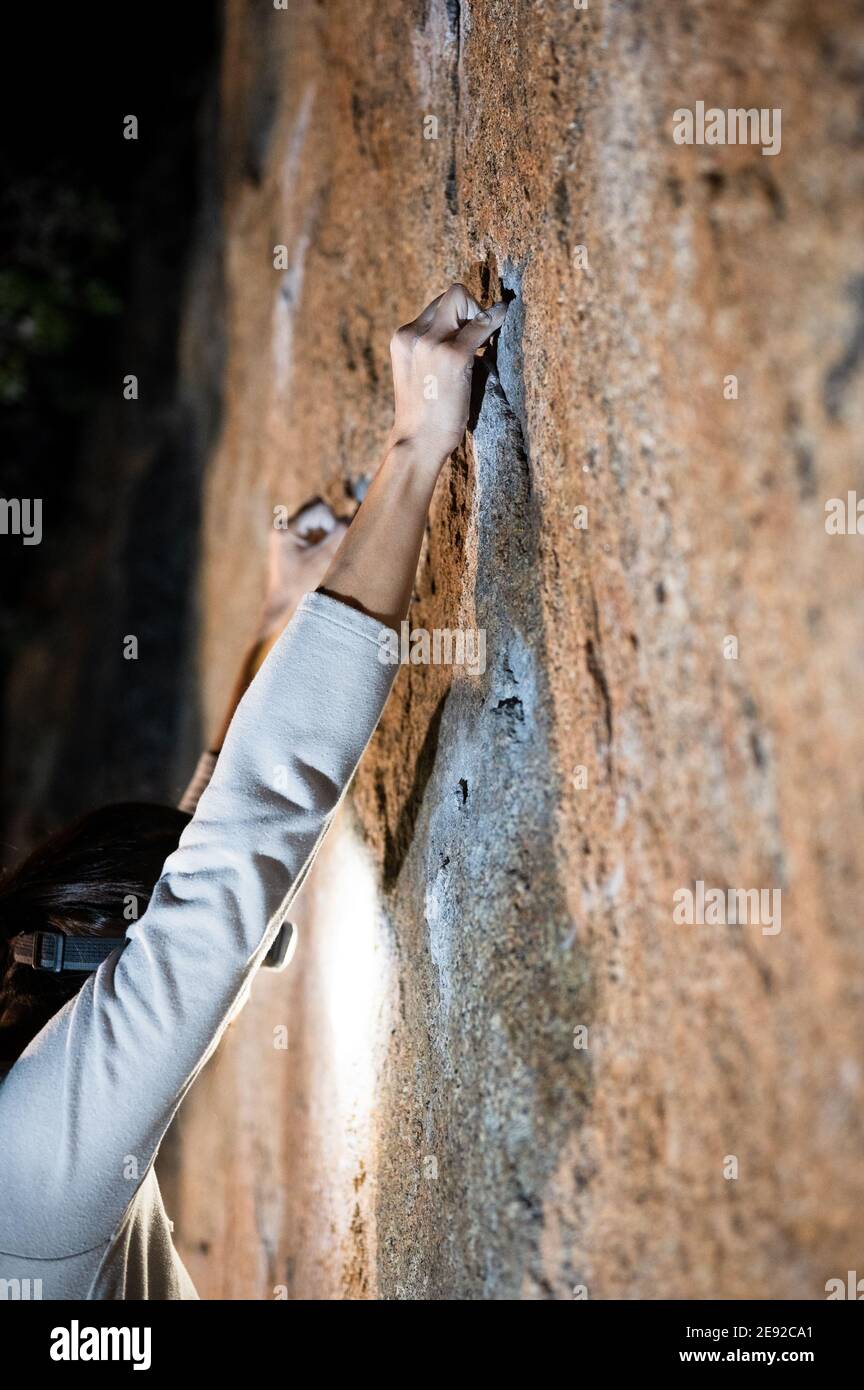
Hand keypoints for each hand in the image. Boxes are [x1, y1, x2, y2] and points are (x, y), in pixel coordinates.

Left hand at [257, 501, 347, 640]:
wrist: (281, 605)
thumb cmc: (301, 586)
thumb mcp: (324, 560)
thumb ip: (338, 536)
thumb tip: (352, 517)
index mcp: (287, 529)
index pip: (319, 508)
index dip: (333, 521)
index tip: (334, 541)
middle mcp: (283, 526)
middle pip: (316, 508)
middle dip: (329, 522)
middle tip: (332, 542)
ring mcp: (286, 532)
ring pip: (315, 517)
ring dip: (326, 529)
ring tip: (326, 549)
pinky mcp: (291, 540)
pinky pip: (312, 527)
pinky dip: (321, 535)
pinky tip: (321, 553)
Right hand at [388, 284, 507, 462]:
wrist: (418, 441)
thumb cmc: (425, 414)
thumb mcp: (419, 372)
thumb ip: (432, 347)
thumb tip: (466, 329)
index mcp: (403, 338)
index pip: (437, 305)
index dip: (458, 315)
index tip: (468, 336)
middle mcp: (413, 334)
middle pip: (451, 294)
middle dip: (471, 309)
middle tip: (479, 338)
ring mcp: (432, 343)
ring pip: (461, 299)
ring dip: (479, 315)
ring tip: (483, 344)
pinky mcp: (453, 355)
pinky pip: (481, 324)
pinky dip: (495, 319)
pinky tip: (504, 317)